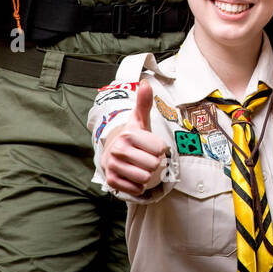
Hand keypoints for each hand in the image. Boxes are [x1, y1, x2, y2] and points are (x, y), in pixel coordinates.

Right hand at [101, 81, 167, 195]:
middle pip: (154, 165)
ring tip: (140, 166)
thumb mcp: (139, 119)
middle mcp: (118, 150)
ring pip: (145, 178)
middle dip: (154, 163)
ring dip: (147, 175)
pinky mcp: (111, 181)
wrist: (112, 152)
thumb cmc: (132, 136)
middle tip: (145, 157)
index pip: (160, 149)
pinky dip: (138, 186)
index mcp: (128, 134)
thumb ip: (144, 102)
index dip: (160, 149)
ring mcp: (113, 166)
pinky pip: (136, 189)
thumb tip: (145, 83)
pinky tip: (134, 176)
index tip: (150, 145)